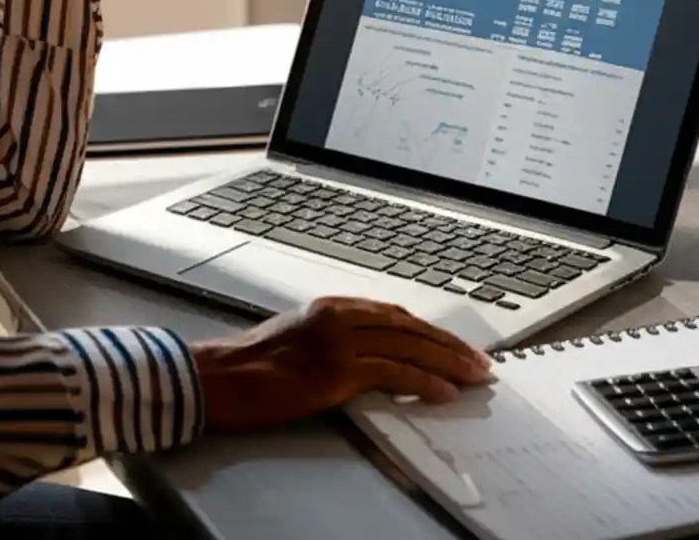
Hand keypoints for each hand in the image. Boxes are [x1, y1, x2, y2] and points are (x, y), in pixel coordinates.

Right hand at [193, 296, 494, 433]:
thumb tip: (371, 356)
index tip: (454, 346)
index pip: (395, 315)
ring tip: (473, 377)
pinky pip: (393, 373)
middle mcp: (339, 316)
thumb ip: (335, 340)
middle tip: (478, 362)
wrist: (219, 378)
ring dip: (447, 362)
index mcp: (332, 306)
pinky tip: (444, 391)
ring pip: (409, 346)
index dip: (429, 331)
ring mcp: (339, 342)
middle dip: (449, 345)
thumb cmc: (251, 366)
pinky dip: (424, 381)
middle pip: (409, 327)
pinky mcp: (337, 370)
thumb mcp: (298, 339)